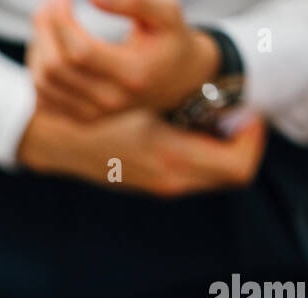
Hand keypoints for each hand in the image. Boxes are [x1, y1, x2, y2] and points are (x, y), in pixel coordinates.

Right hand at [17, 104, 266, 196]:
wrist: (55, 138)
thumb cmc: (96, 114)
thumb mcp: (145, 103)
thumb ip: (191, 106)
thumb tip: (234, 113)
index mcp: (173, 160)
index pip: (239, 166)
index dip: (252, 139)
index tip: (245, 111)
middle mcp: (170, 180)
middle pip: (231, 173)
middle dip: (241, 142)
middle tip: (234, 111)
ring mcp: (158, 185)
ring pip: (212, 173)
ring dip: (220, 145)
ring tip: (211, 113)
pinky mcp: (147, 182)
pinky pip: (192, 172)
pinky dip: (199, 150)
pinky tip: (185, 123)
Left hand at [30, 0, 220, 121]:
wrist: (177, 82)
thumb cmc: (169, 40)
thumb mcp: (166, 14)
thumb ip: (134, 2)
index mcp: (132, 75)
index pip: (80, 51)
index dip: (62, 21)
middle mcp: (110, 100)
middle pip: (56, 66)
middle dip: (45, 29)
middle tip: (49, 5)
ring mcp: (93, 115)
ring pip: (44, 82)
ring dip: (39, 47)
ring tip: (49, 22)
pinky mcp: (81, 119)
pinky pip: (43, 96)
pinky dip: (38, 69)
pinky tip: (50, 47)